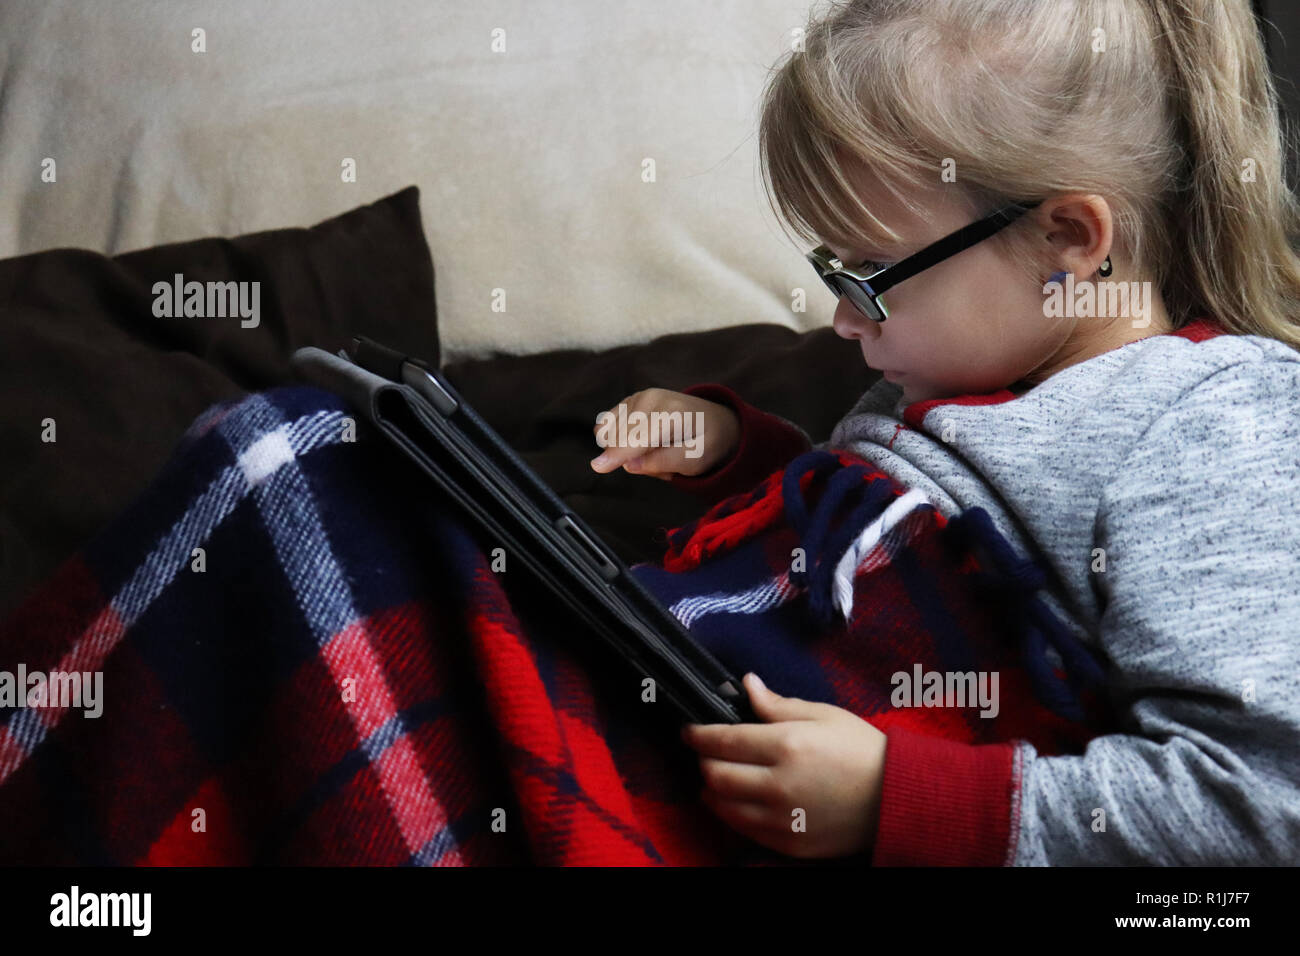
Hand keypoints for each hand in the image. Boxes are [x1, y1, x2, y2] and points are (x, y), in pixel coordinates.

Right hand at [589, 388, 738, 479]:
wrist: (711, 420)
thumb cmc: (705, 443)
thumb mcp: (695, 460)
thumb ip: (663, 462)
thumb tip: (628, 465)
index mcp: (673, 413)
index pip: (640, 437)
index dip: (618, 454)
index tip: (597, 467)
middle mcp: (652, 399)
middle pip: (621, 438)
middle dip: (634, 460)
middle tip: (665, 463)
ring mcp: (637, 397)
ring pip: (612, 434)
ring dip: (627, 452)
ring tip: (656, 451)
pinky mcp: (628, 401)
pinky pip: (608, 427)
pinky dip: (621, 441)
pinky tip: (642, 441)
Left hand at [680, 672, 886, 858]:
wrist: (896, 797)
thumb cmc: (862, 750)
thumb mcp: (823, 715)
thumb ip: (778, 705)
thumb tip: (747, 685)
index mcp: (787, 745)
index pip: (724, 741)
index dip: (698, 735)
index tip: (689, 730)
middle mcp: (779, 784)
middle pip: (716, 774)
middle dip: (703, 761)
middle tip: (705, 752)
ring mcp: (782, 818)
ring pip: (723, 806)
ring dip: (711, 789)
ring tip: (715, 776)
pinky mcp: (789, 843)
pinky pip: (744, 829)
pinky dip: (731, 813)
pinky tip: (735, 801)